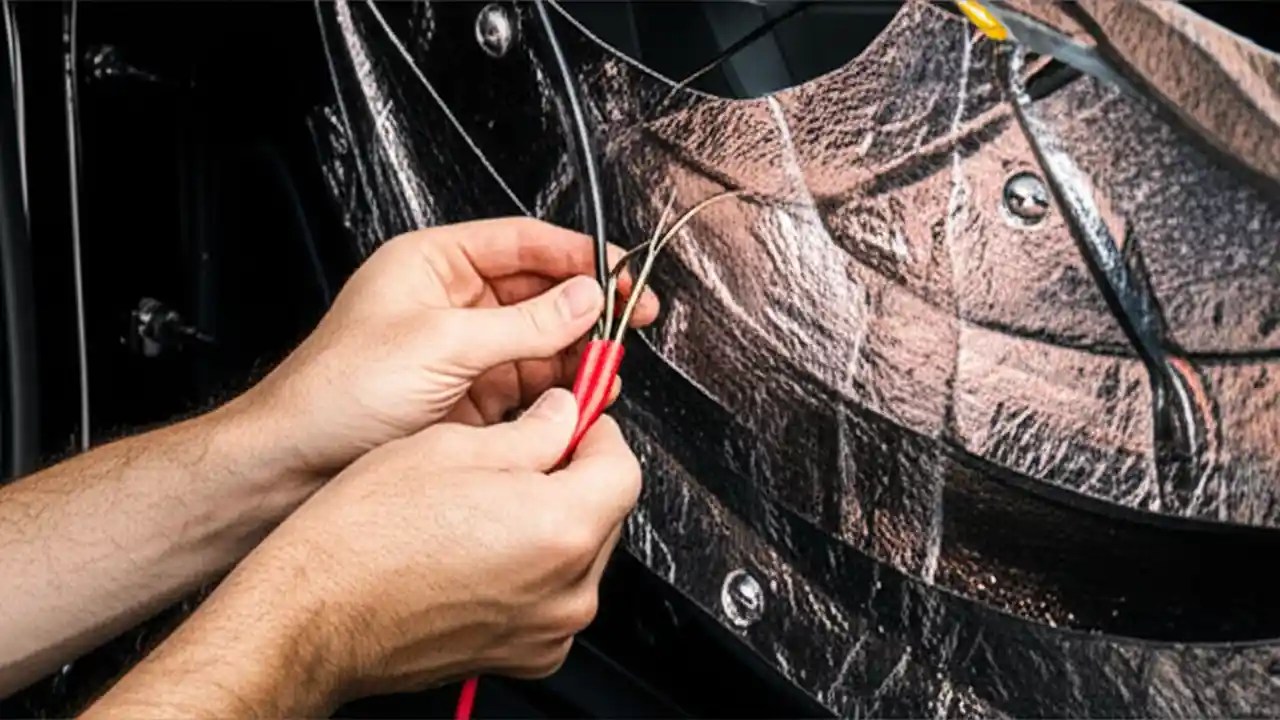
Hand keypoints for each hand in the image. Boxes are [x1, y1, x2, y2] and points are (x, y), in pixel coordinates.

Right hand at [198, 388, 641, 709]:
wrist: (317, 616)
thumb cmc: (367, 536)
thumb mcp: (453, 448)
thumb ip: (533, 430)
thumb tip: (566, 414)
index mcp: (562, 528)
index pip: (623, 466)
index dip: (597, 432)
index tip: (575, 419)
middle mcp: (568, 589)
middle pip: (606, 512)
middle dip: (575, 477)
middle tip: (526, 454)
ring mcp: (549, 630)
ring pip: (581, 555)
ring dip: (555, 523)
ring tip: (491, 504)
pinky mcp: (525, 655)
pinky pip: (554, 597)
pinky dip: (535, 569)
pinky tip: (483, 548)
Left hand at [237, 217, 657, 476]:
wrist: (295, 465)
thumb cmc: (338, 392)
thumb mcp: (441, 345)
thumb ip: (524, 324)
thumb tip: (586, 298)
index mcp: (434, 265)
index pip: (522, 244)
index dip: (578, 255)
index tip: (624, 271)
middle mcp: (452, 303)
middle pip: (539, 292)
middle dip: (588, 307)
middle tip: (634, 320)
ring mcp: (464, 352)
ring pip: (542, 342)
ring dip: (579, 353)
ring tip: (609, 368)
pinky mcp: (471, 399)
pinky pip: (531, 385)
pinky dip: (561, 391)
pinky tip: (583, 397)